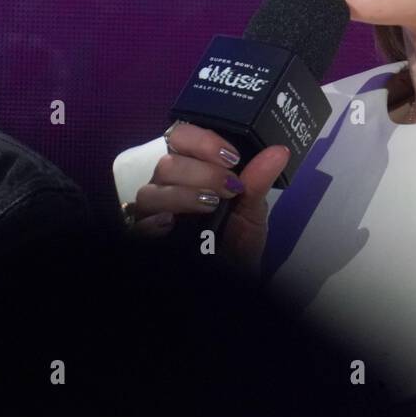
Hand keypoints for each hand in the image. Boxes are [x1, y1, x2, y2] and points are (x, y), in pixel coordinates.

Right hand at [127, 121, 289, 277]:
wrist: (234, 278)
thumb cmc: (239, 241)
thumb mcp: (254, 211)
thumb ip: (259, 180)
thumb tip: (278, 152)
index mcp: (192, 171)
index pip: (181, 138)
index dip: (202, 140)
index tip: (232, 157)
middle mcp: (168, 187)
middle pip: (167, 163)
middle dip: (202, 172)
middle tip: (231, 188)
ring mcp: (154, 212)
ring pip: (151, 191)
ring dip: (184, 195)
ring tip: (211, 205)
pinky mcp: (145, 236)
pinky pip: (137, 224)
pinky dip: (153, 222)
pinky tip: (172, 223)